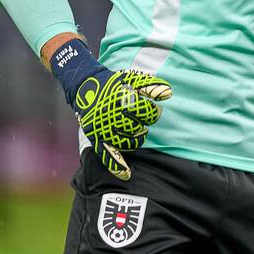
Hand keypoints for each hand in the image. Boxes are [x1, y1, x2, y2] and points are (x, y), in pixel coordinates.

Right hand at [50, 39, 171, 180]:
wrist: (84, 86)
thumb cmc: (112, 83)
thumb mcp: (131, 79)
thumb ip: (150, 85)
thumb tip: (169, 94)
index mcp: (120, 100)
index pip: (144, 112)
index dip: (153, 112)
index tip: (154, 111)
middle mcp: (110, 115)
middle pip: (136, 128)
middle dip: (144, 125)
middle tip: (144, 121)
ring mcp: (102, 128)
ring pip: (125, 142)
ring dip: (136, 140)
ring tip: (139, 133)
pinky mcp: (95, 137)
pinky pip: (106, 154)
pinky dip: (116, 166)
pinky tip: (126, 175)